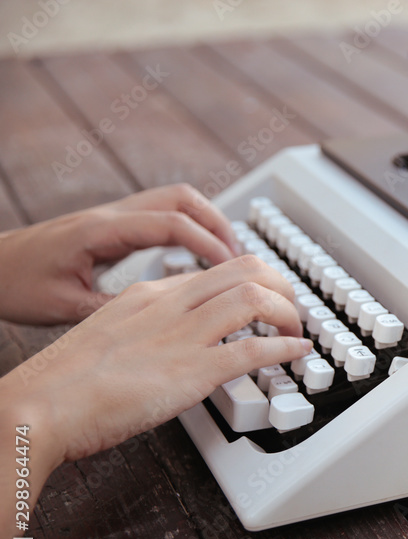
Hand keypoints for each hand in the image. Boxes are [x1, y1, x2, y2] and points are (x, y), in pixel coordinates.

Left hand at [0, 183, 238, 325]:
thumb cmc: (15, 284)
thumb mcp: (64, 307)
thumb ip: (113, 311)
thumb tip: (157, 326)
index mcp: (103, 231)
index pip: (172, 224)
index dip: (209, 244)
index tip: (233, 268)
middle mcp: (112, 216)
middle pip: (183, 199)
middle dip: (219, 224)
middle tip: (242, 257)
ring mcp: (114, 218)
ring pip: (175, 201)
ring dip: (207, 223)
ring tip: (228, 256)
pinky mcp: (113, 227)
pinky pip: (162, 217)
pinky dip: (188, 231)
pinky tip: (194, 259)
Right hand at [0, 254, 309, 463]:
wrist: (40, 406)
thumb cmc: (64, 382)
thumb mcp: (109, 336)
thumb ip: (144, 332)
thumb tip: (170, 346)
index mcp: (148, 295)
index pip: (215, 271)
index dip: (252, 280)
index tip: (267, 295)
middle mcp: (169, 306)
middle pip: (244, 269)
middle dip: (280, 284)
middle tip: (292, 307)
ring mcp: (182, 336)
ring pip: (255, 298)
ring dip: (288, 312)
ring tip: (296, 331)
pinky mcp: (191, 372)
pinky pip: (253, 349)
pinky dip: (284, 348)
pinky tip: (296, 354)